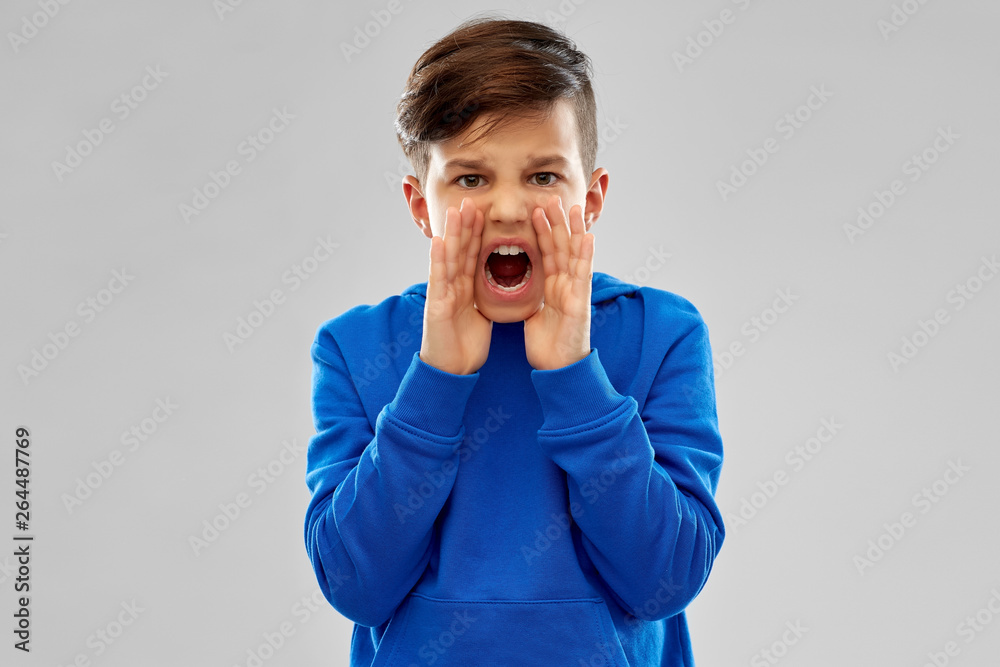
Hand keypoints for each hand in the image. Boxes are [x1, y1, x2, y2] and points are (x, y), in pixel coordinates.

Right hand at [419, 197, 492, 374]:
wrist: (451, 372)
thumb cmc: (464, 347)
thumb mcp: (480, 316)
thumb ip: (482, 299)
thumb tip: (494, 289)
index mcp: (464, 289)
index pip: (473, 256)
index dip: (478, 234)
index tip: (485, 212)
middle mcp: (452, 287)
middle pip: (461, 251)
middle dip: (466, 226)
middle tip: (471, 200)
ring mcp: (443, 294)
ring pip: (449, 259)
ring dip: (453, 234)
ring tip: (456, 210)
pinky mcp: (437, 306)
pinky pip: (439, 280)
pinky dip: (439, 260)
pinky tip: (441, 241)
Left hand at [524, 194, 594, 370]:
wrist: (558, 369)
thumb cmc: (548, 345)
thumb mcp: (535, 314)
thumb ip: (532, 297)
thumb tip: (521, 288)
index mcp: (554, 287)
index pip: (547, 253)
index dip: (542, 231)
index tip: (536, 210)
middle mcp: (567, 285)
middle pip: (561, 247)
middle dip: (556, 222)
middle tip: (551, 197)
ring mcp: (576, 292)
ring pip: (574, 255)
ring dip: (572, 230)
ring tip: (571, 207)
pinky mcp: (580, 302)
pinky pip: (583, 274)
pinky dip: (586, 254)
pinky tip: (588, 235)